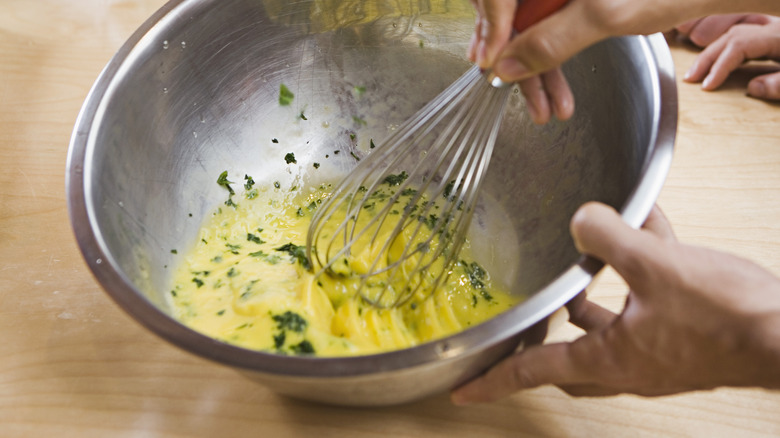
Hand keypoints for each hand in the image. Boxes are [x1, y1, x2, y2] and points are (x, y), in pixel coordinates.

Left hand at [451, 202, 779, 403]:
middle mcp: (629, 363)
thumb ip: (611, 238)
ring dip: (589, 300)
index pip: (534, 371)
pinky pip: (647, 304)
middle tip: (521, 326)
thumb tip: (581, 219)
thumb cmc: (729, 318)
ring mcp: (657, 352)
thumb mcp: (658, 267)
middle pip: (567, 360)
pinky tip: (643, 228)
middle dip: (541, 344)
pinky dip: (638, 273)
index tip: (462, 390)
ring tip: (577, 266)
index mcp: (609, 359)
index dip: (493, 380)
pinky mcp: (683, 336)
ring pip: (607, 328)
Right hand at [468, 0, 779, 122]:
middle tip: (530, 105)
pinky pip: (557, 28)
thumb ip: (549, 41)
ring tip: (551, 110)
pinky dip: (557, 58)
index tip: (492, 75)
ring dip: (544, 71)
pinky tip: (558, 84)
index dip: (495, 42)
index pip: (505, 6)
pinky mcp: (582, 0)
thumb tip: (505, 66)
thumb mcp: (601, 18)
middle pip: (520, 20)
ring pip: (540, 29)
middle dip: (524, 67)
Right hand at [679, 15, 779, 99]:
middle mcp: (772, 29)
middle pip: (729, 37)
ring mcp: (771, 30)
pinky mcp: (772, 36)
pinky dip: (724, 50)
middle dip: (706, 58)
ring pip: (733, 34)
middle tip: (690, 79)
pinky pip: (741, 38)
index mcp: (778, 35)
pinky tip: (715, 63)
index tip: (707, 86)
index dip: (719, 65)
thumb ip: (779, 84)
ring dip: (712, 52)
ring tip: (696, 72)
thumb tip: (752, 88)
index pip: (738, 45)